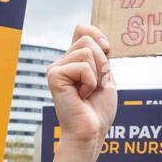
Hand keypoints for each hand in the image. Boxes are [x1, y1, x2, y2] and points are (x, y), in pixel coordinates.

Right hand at [47, 24, 115, 156]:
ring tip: (87, 92)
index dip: (97, 35)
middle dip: (102, 63)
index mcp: (74, 60)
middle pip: (88, 40)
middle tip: (95, 86)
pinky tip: (81, 96)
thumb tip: (100, 39)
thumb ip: (101, 56)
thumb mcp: (106, 76)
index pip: (82, 29)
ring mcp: (56, 68)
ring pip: (87, 51)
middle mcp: (62, 61)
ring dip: (97, 75)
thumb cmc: (98, 110)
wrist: (90, 132)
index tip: (107, 50)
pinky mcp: (54, 75)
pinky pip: (83, 67)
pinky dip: (90, 82)